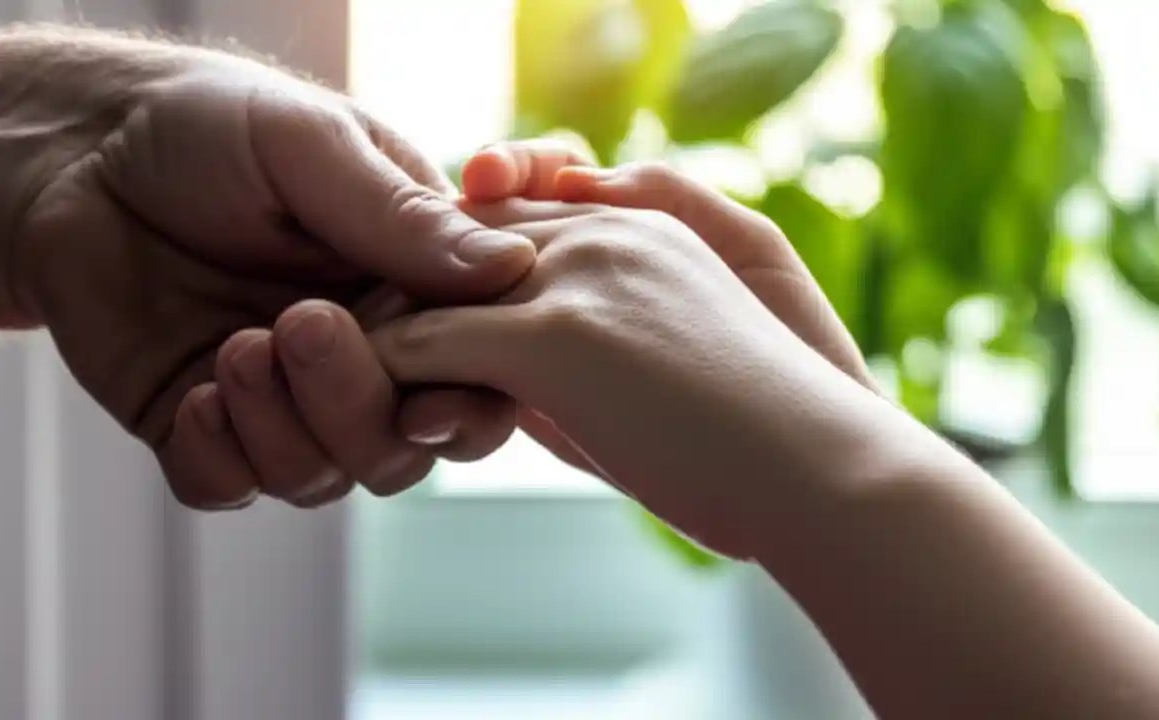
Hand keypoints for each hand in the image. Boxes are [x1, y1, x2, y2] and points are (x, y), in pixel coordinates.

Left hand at [1, 33, 532, 508]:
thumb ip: (402, 218)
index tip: (426, 379)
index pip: (480, 373)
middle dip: (356, 406)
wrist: (77, 151)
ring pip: (325, 478)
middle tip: (300, 323)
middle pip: (405, 447)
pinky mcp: (206, 426)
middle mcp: (363, 354)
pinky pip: (231, 487)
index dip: (470, 398)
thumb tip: (511, 270)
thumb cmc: (212, 125)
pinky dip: (219, 459)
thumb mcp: (312, 149)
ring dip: (283, 427)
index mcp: (414, 289)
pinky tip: (196, 396)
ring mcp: (284, 397)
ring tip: (234, 346)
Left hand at [368, 197, 884, 557]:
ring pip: (426, 282)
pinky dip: (383, 375)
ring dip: (374, 331)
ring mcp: (580, 274)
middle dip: (396, 291)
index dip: (446, 272)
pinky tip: (370, 413)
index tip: (406, 322)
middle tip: (342, 346)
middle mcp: (602, 228)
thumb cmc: (751, 438)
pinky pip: (428, 341)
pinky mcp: (558, 336)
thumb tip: (506, 386)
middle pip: (451, 239)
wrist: (823, 470)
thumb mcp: (657, 370)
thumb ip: (579, 351)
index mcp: (636, 223)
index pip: (501, 225)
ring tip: (335, 376)